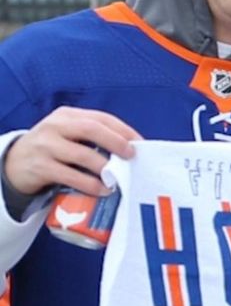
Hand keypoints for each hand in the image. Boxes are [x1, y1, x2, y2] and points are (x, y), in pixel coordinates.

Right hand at [4, 107, 140, 195]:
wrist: (14, 163)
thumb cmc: (52, 148)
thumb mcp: (68, 134)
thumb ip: (92, 137)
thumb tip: (131, 150)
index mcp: (67, 115)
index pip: (100, 118)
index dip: (123, 130)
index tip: (140, 143)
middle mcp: (55, 126)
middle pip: (91, 129)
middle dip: (116, 142)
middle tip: (131, 156)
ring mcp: (46, 146)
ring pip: (81, 154)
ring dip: (104, 167)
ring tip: (118, 178)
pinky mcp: (40, 167)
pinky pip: (70, 175)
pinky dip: (90, 184)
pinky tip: (102, 190)